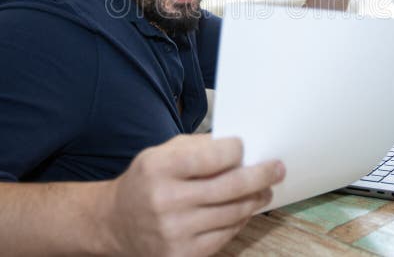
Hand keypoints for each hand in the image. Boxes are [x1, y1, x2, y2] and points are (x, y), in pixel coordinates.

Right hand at [103, 134, 284, 255]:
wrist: (116, 223)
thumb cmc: (146, 181)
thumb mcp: (161, 153)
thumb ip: (198, 147)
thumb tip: (239, 148)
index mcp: (158, 168)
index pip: (211, 156)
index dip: (235, 150)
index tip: (245, 147)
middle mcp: (165, 201)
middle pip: (230, 187)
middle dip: (261, 175)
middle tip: (277, 168)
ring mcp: (175, 231)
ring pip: (233, 213)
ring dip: (255, 199)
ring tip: (265, 189)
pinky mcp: (182, 254)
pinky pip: (225, 235)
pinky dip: (240, 220)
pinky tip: (245, 208)